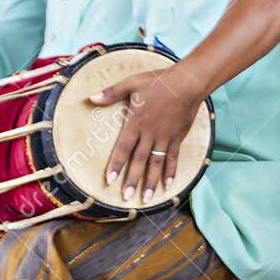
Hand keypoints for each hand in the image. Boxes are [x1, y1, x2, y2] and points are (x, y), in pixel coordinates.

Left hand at [93, 67, 205, 203]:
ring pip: (156, 163)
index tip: (108, 180)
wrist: (187, 83)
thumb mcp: (132, 83)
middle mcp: (150, 133)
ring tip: (146, 198)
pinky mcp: (177, 138)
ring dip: (150, 181)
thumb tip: (92, 98)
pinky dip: (171, 172)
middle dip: (132, 180)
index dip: (116, 164)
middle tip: (126, 197)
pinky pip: (173, 158)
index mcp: (137, 122)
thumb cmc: (159, 81)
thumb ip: (112, 93)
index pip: (124, 147)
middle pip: (139, 160)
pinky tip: (168, 185)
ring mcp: (165, 137)